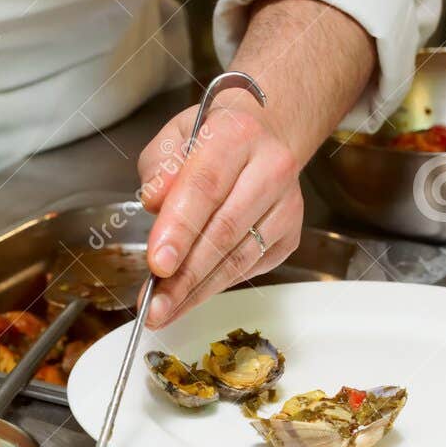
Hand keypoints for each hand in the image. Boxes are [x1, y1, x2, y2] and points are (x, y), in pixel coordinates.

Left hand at [137, 98, 303, 328]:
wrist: (267, 137)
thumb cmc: (215, 139)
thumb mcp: (175, 136)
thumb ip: (159, 167)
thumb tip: (155, 202)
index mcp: (237, 135)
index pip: (205, 187)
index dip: (180, 230)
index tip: (157, 264)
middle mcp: (271, 169)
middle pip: (224, 231)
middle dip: (185, 275)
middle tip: (155, 306)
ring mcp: (287, 205)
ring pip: (239, 258)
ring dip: (198, 290)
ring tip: (165, 311)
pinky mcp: (290, 234)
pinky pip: (250, 269)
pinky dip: (216, 286)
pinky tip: (190, 296)